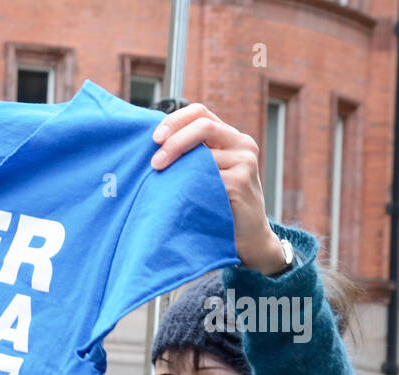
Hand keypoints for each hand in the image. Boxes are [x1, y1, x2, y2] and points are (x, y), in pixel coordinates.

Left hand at [149, 103, 288, 274]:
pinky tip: (178, 193)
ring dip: (177, 164)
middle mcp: (241, 144)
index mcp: (229, 137)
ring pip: (204, 152)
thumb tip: (151, 145)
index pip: (200, 112)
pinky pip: (209, 175)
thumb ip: (190, 156)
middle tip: (154, 162)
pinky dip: (190, 182)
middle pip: (203, 125)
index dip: (175, 120)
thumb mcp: (204, 174)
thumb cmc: (218, 205)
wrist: (247, 237)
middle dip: (173, 141)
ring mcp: (245, 161)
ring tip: (159, 178)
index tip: (154, 138)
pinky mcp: (242, 181)